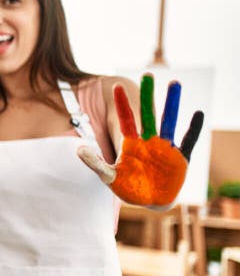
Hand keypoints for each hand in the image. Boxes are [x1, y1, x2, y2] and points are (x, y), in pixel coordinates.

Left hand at [78, 74, 203, 207]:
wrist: (150, 201)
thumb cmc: (129, 188)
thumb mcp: (109, 177)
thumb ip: (95, 164)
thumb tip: (78, 149)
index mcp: (131, 143)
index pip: (125, 119)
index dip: (121, 104)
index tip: (116, 85)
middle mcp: (149, 140)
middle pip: (148, 114)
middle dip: (148, 95)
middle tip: (147, 74)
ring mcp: (165, 147)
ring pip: (169, 120)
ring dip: (172, 103)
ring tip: (175, 82)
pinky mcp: (180, 157)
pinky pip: (188, 140)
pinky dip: (193, 127)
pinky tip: (198, 113)